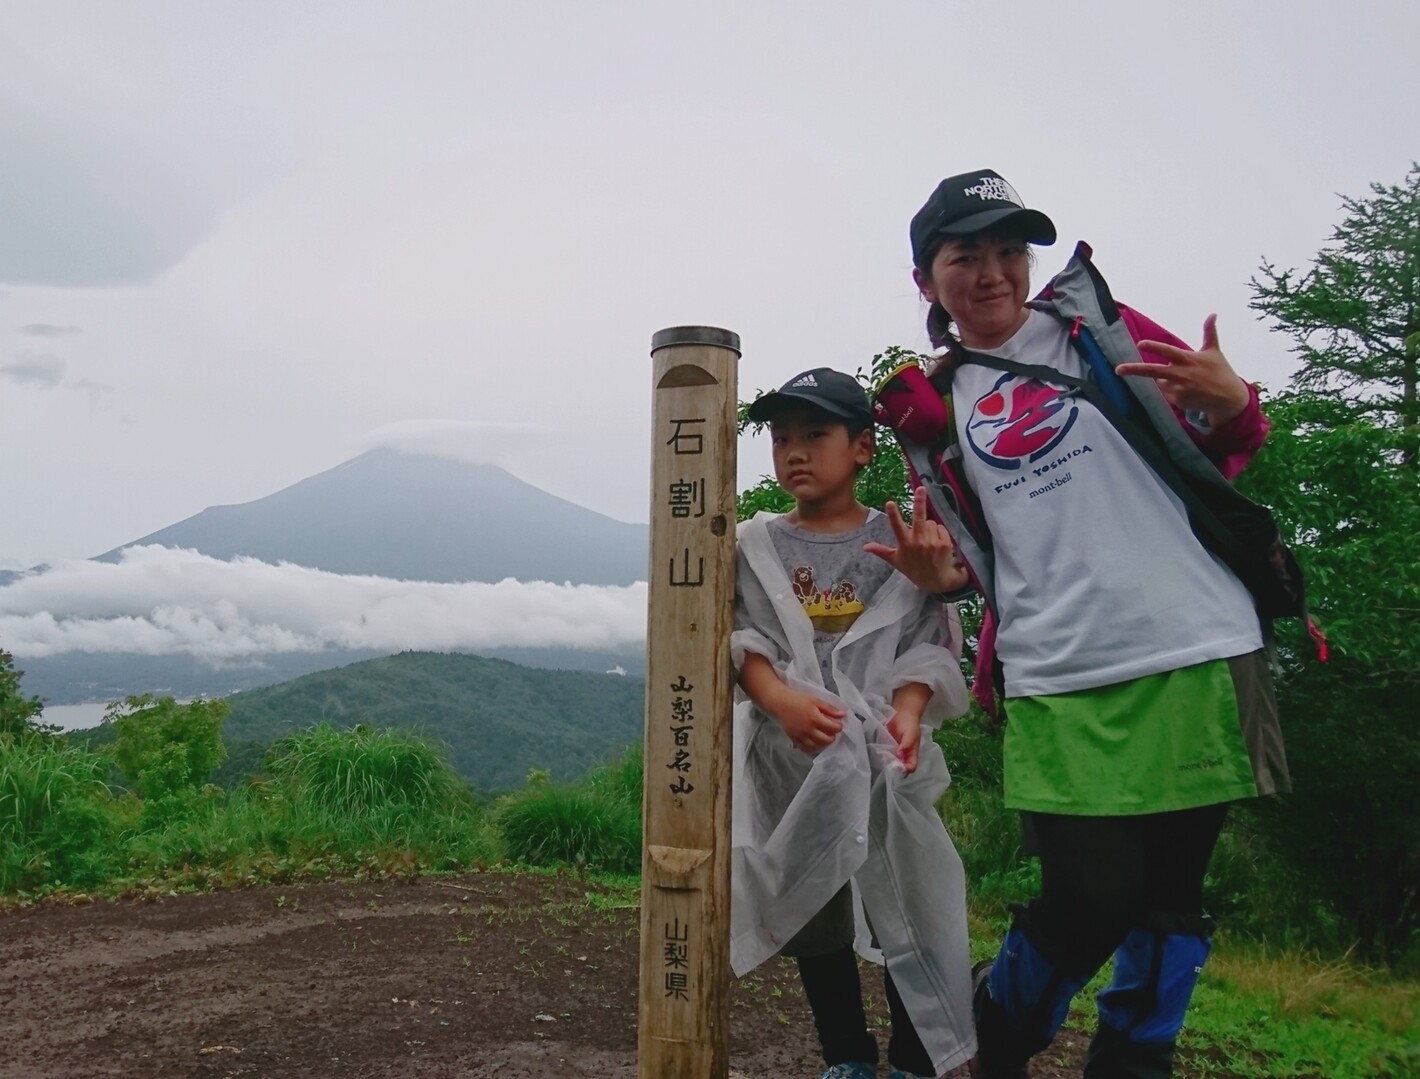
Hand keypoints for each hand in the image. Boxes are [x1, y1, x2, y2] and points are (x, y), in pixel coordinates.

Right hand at [769, 687, 845, 752]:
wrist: (780, 703)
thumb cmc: (798, 700)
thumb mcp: (816, 701)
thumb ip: (830, 709)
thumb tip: (843, 715)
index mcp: (815, 719)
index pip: (832, 728)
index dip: (838, 727)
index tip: (839, 724)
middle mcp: (808, 730)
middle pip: (826, 740)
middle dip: (832, 737)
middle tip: (832, 732)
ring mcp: (800, 736)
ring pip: (816, 747)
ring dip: (823, 744)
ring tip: (824, 737)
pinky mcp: (794, 740)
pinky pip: (806, 749)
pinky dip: (813, 748)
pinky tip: (815, 742)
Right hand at [863, 487, 969, 593]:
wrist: (937, 582)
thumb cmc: (914, 569)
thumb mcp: (896, 561)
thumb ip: (881, 551)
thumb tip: (864, 547)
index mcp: (905, 545)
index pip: (897, 527)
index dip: (894, 515)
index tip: (890, 503)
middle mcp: (918, 543)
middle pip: (919, 518)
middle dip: (920, 502)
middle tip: (921, 488)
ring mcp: (932, 543)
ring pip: (931, 522)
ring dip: (929, 528)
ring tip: (928, 541)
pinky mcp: (944, 543)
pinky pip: (941, 528)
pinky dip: (940, 532)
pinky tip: (937, 544)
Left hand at [886, 708, 921, 773]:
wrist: (902, 712)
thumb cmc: (910, 723)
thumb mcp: (911, 733)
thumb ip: (906, 744)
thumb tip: (900, 753)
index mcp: (912, 754)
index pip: (911, 767)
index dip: (905, 770)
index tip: (896, 767)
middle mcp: (904, 755)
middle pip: (901, 768)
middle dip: (894, 769)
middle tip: (886, 764)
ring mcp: (895, 752)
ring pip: (892, 763)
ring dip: (887, 763)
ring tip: (880, 760)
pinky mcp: (887, 747)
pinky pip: (885, 755)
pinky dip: (881, 756)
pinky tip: (876, 754)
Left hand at [1115, 314, 1251, 425]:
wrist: (1229, 399)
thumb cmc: (1221, 372)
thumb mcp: (1214, 351)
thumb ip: (1209, 332)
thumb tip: (1213, 314)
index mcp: (1188, 359)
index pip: (1167, 351)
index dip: (1154, 347)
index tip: (1140, 344)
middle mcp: (1181, 374)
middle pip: (1152, 371)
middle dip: (1134, 370)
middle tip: (1118, 370)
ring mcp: (1179, 389)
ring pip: (1161, 382)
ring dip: (1168, 380)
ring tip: (1188, 381)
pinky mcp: (1178, 401)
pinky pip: (1168, 393)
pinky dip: (1173, 391)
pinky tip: (1189, 391)